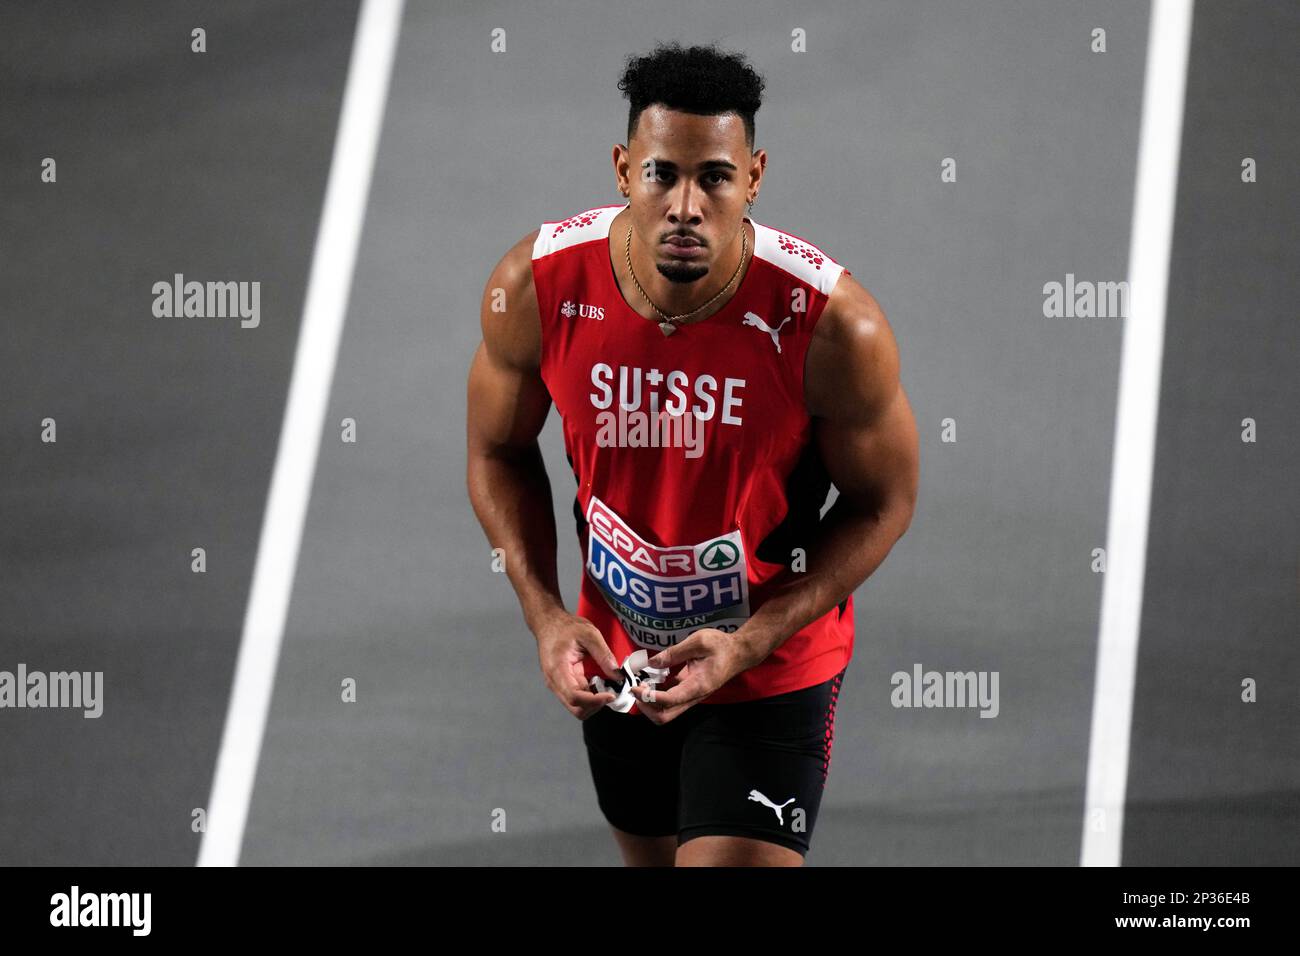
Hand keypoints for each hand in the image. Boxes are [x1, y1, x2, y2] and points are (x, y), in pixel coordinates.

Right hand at [533, 610, 622, 718]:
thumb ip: (604, 654)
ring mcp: (557, 685)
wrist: (549, 624)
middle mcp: (555, 682)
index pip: (574, 697)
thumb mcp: (589, 634)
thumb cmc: (566, 627)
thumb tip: (618, 675)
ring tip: (607, 688)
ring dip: (594, 703)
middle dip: (595, 705)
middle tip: (611, 692)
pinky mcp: (563, 684)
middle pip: (575, 708)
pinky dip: (590, 697)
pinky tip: (600, 684)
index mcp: (557, 670)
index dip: (594, 701)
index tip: (611, 695)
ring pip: (577, 706)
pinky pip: (578, 698)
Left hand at [633, 628, 752, 724]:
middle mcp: (693, 697)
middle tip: (636, 688)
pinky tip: (650, 680)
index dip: (648, 697)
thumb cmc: (722, 646)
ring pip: (666, 712)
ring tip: (641, 684)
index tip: (635, 687)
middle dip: (646, 707)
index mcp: (697, 686)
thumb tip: (652, 662)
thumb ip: (674, 652)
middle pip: (665, 716)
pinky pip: (669, 701)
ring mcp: (691, 697)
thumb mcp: (698, 642)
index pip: (669, 700)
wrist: (739, 653)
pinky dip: (655, 695)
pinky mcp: (688, 693)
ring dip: (649, 703)